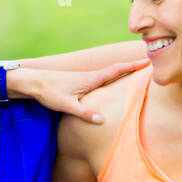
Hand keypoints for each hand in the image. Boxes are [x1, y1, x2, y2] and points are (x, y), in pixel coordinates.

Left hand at [10, 60, 148, 123]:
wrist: (33, 82)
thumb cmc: (49, 92)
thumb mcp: (67, 105)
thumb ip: (84, 113)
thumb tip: (102, 120)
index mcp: (90, 80)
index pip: (116, 70)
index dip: (132, 66)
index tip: (147, 61)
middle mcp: (90, 77)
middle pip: (116, 70)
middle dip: (132, 67)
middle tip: (148, 64)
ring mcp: (84, 79)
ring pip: (108, 74)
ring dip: (123, 72)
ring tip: (136, 72)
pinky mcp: (79, 83)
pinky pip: (100, 79)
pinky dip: (111, 78)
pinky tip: (112, 82)